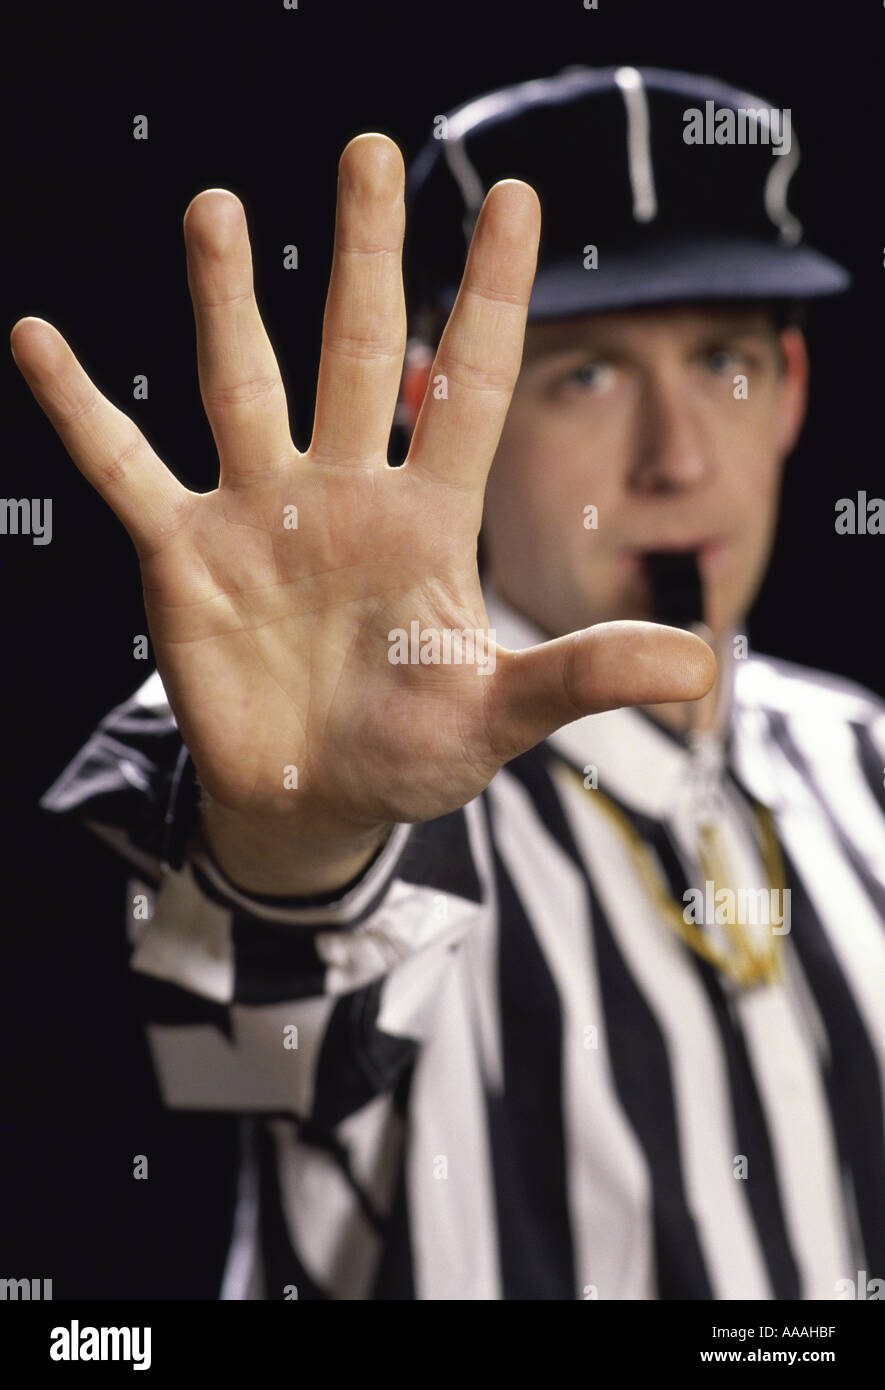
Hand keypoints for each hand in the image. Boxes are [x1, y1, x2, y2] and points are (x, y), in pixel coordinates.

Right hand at [11, 134, 714, 870]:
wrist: (316, 799)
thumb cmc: (414, 753)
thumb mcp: (501, 717)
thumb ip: (584, 677)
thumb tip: (704, 668)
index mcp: (427, 520)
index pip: (467, 387)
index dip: (490, 296)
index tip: (517, 199)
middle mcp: (343, 494)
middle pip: (355, 351)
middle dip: (365, 255)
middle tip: (371, 149)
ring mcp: (258, 513)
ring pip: (241, 383)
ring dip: (225, 299)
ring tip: (216, 207)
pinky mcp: (182, 552)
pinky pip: (123, 466)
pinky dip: (80, 410)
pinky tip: (36, 340)